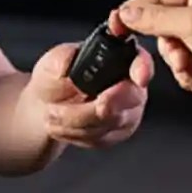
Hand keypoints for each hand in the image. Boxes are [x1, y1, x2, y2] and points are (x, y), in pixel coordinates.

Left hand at [25, 39, 153, 148]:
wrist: (48, 106)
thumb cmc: (55, 78)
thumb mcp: (52, 61)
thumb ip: (61, 59)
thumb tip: (66, 64)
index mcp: (119, 55)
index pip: (141, 60)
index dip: (143, 68)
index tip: (138, 77)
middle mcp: (132, 82)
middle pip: (130, 97)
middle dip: (99, 106)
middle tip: (66, 108)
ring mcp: (130, 109)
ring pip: (113, 121)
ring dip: (77, 121)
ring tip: (53, 114)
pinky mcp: (121, 131)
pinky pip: (103, 137)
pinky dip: (77, 133)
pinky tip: (61, 126)